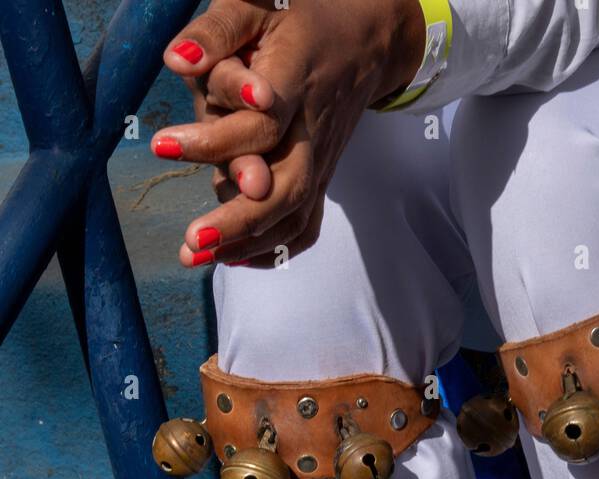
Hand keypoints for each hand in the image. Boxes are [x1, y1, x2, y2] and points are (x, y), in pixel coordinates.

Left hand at [151, 0, 425, 264]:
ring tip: (196, 256)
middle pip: (286, 188)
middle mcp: (314, 130)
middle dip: (239, 220)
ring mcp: (322, 161)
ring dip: (247, 244)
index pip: (261, 122)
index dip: (216, 139)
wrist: (365, 39)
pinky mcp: (322, 179)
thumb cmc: (301, 17)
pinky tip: (233, 260)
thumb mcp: (257, 6)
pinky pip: (304, 227)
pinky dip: (271, 251)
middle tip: (192, 240)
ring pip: (294, 216)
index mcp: (297, 80)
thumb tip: (176, 60)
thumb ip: (217, 30)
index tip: (160, 144)